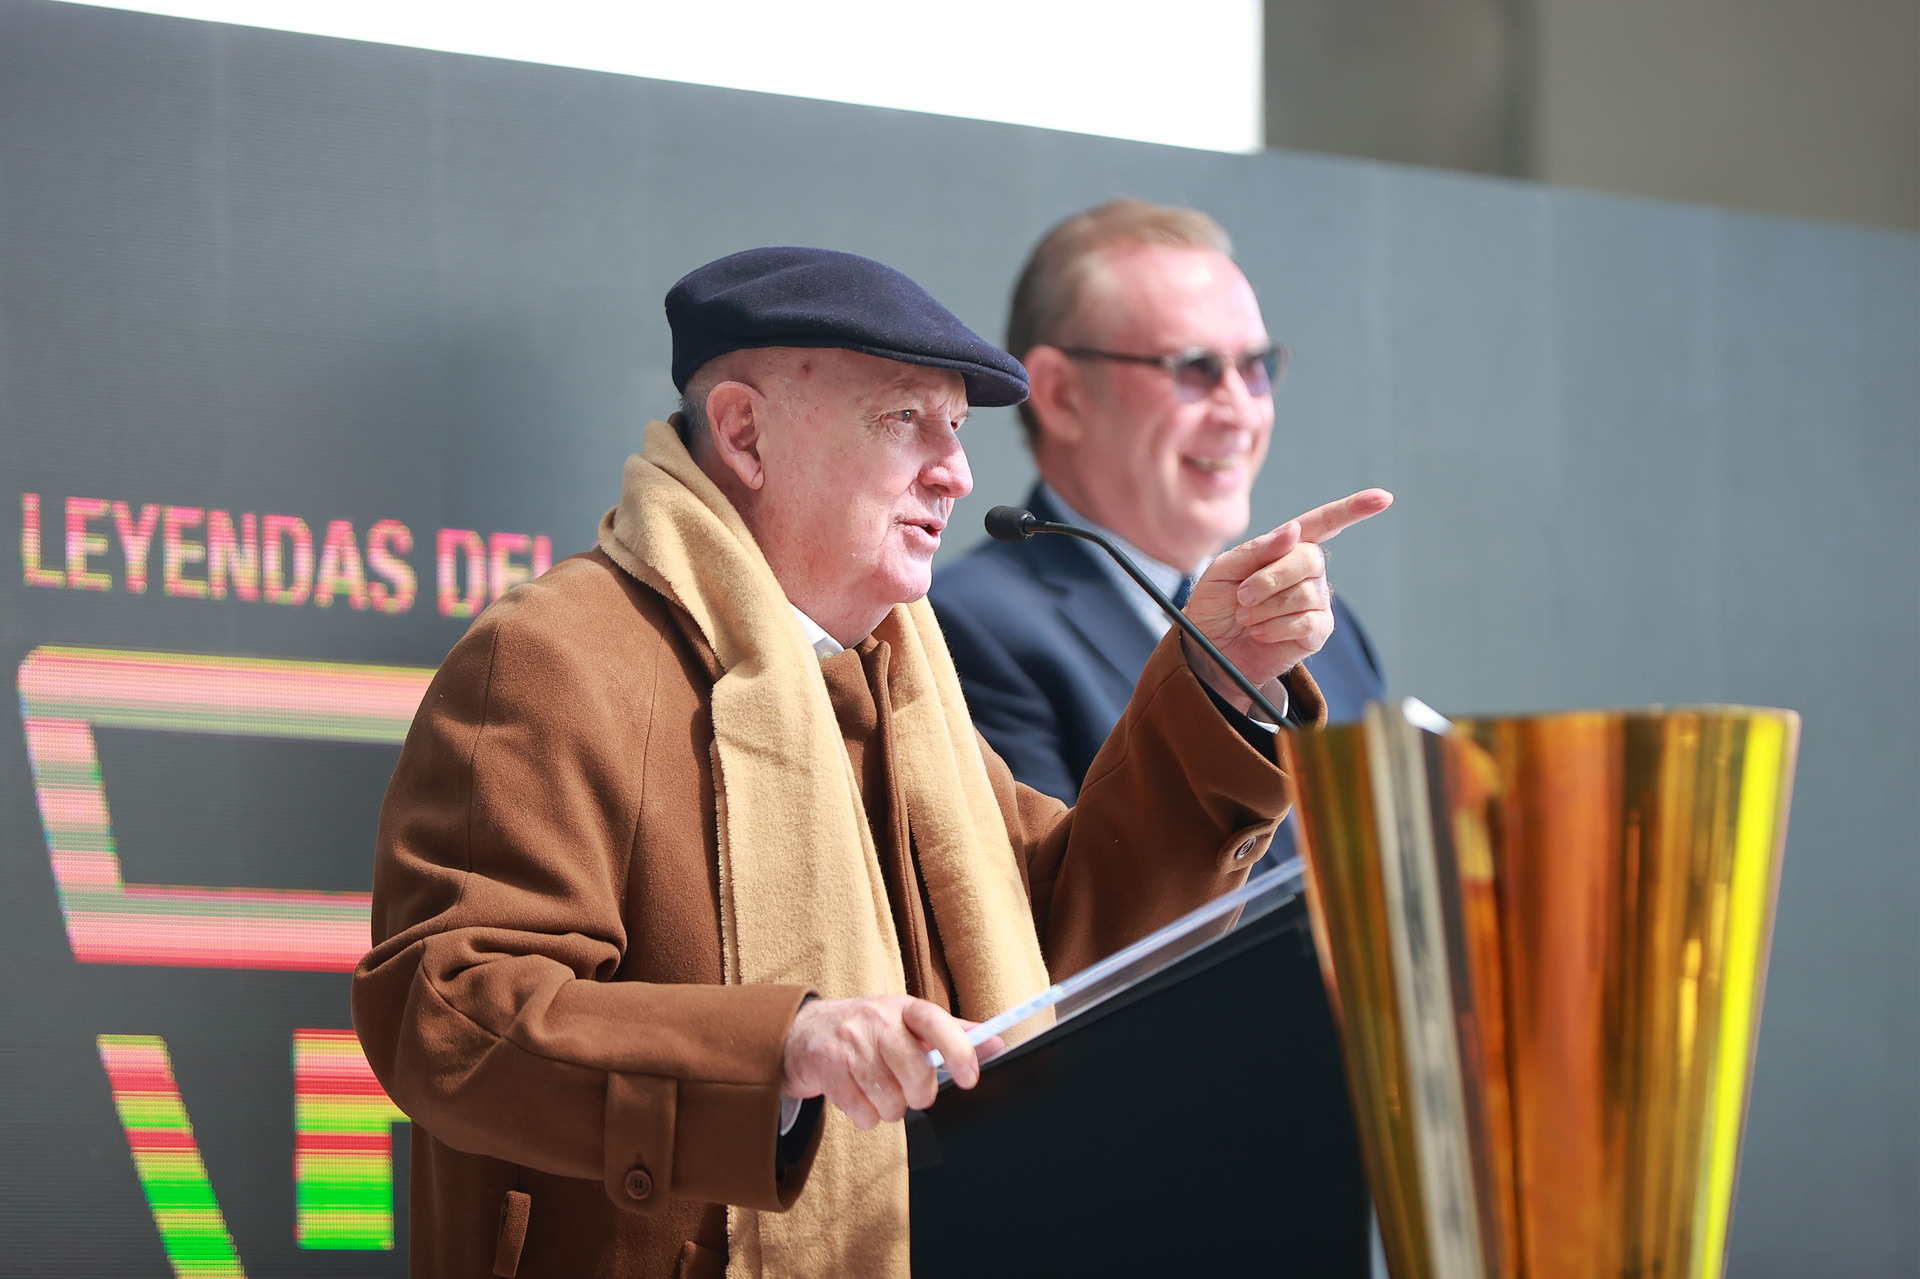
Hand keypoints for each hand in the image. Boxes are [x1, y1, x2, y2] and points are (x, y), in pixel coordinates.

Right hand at [780, 995, 985, 1129]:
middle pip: (915, 1075)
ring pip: (891, 1101)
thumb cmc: (868, 1029)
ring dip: (890, 1106)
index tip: (970, 1078)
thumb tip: (995, 1042)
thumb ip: (953, 1033)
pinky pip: (864, 1115)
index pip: (936, 1023)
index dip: (958, 1050)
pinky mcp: (827, 1071)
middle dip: (918, 1094)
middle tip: (908, 1087)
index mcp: (902, 1007)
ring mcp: (849, 1045)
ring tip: (878, 1088)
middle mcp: (875, 1021)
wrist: (804, 1033)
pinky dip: (866, 1115)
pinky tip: (858, 1094)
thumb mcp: (908, 1021)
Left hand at [1184, 489, 1392, 710]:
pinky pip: (1307, 622)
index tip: (1382, 498)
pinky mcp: (1316, 631)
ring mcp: (1315, 600)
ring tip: (1246, 617)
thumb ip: (1256, 549)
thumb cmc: (1214, 605)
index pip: (1324, 523)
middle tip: (1242, 598)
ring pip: (1305, 593)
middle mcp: (1307, 571)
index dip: (1353, 509)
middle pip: (1310, 558)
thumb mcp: (1222, 569)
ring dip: (1266, 608)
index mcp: (1286, 547)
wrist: (1209, 650)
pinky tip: (1260, 632)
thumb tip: (1294, 530)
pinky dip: (1276, 627)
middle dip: (1270, 578)